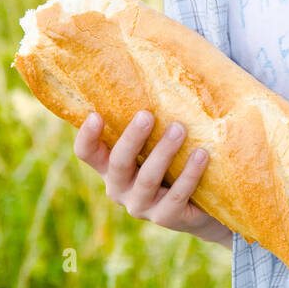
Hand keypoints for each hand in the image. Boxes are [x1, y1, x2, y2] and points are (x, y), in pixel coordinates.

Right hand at [74, 110, 231, 246]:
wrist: (200, 204)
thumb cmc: (173, 161)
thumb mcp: (155, 143)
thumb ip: (150, 123)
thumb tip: (162, 70)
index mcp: (110, 167)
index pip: (87, 154)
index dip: (87, 136)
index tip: (96, 114)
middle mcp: (119, 188)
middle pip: (117, 163)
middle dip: (132, 138)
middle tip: (147, 114)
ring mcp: (141, 206)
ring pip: (148, 178)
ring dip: (163, 152)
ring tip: (180, 129)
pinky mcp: (166, 217)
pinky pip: (177, 195)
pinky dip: (189, 174)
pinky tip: (202, 155)